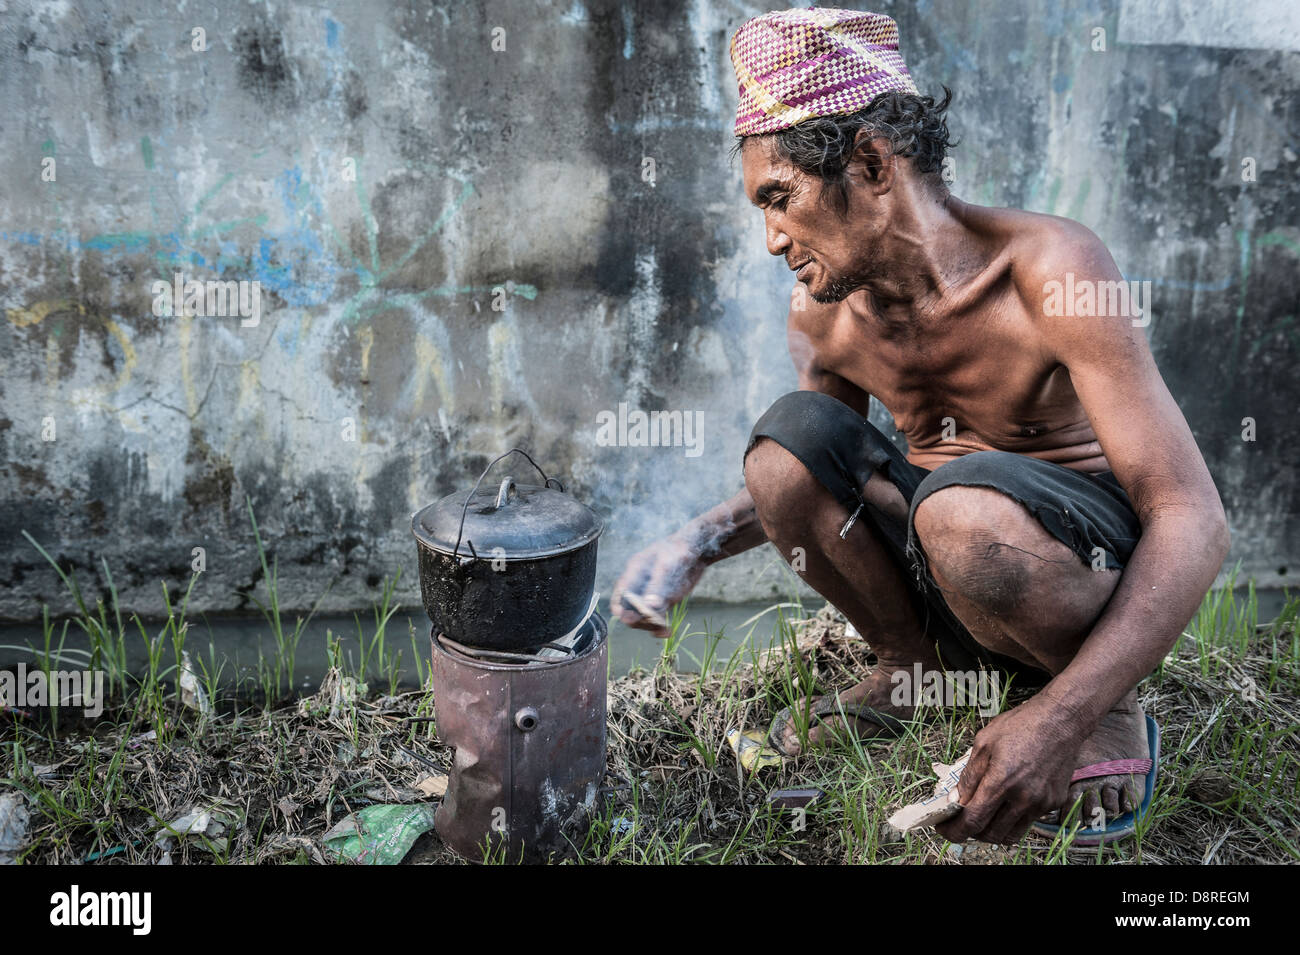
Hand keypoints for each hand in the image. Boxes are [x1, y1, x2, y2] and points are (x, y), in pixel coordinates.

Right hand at [610, 534, 706, 638]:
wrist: (696, 550)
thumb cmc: (678, 550)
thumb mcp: (668, 564)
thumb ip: (658, 584)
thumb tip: (650, 605)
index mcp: (635, 570)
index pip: (621, 591)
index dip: (620, 605)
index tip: (626, 617)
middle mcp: (639, 584)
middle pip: (629, 608)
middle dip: (638, 618)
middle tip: (653, 622)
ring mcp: (650, 595)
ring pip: (642, 616)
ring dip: (650, 625)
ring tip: (665, 630)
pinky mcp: (662, 602)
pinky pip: (656, 618)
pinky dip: (660, 626)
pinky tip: (667, 631)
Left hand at [934, 693, 1083, 844]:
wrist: (1060, 720)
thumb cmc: (1020, 725)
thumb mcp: (983, 743)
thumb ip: (968, 776)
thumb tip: (955, 800)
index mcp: (1001, 781)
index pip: (973, 820)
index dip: (954, 830)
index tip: (943, 829)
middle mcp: (1023, 798)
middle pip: (990, 834)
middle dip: (970, 832)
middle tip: (960, 821)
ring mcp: (1041, 803)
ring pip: (1010, 834)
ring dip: (991, 831)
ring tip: (981, 815)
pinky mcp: (1053, 803)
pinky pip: (1027, 821)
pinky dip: (1011, 819)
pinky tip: (1005, 802)